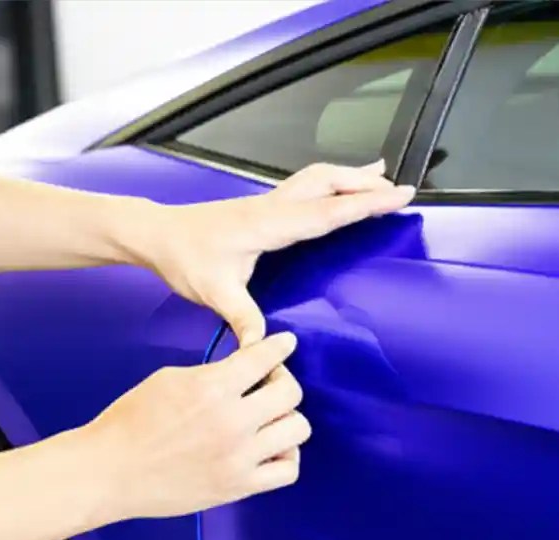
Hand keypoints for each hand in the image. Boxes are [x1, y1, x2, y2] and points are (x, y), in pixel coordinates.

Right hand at [76, 332, 308, 521]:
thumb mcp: (169, 379)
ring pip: (297, 429)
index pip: (264, 357)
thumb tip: (247, 367)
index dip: (280, 347)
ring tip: (269, 419)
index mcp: (211, 388)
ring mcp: (238, 458)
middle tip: (267, 385)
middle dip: (282, 381)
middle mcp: (231, 422)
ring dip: (287, 418)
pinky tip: (270, 448)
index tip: (285, 344)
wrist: (109, 472)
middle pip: (290, 393)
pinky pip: (288, 471)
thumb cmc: (130, 423)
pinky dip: (286, 456)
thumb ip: (214, 373)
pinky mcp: (238, 487)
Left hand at [118, 160, 414, 344]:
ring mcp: (269, 202)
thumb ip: (243, 318)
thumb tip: (263, 347)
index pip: (327, 212)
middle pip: (329, 183)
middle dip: (367, 184)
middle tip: (401, 189)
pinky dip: (333, 182)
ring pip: (319, 178)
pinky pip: (307, 186)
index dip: (365, 204)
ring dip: (352, 176)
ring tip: (382, 174)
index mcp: (268, 224)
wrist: (157, 234)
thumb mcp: (214, 293)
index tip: (397, 196)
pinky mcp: (265, 206)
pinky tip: (341, 184)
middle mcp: (273, 206)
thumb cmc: (184, 259)